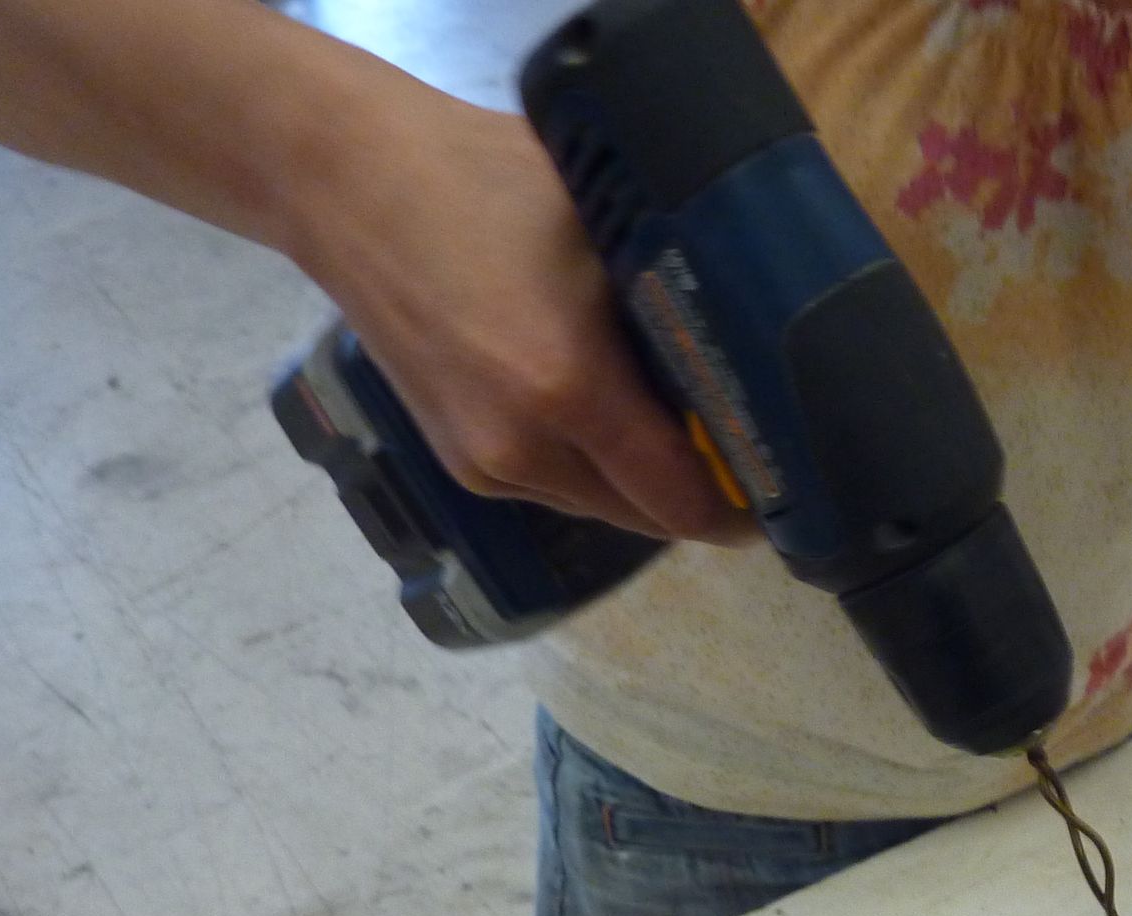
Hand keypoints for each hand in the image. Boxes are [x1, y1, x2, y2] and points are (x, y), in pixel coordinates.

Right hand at [286, 83, 750, 543]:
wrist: (345, 186)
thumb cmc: (485, 183)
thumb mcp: (606, 230)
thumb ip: (675, 308)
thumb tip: (753, 365)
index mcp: (570, 389)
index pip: (684, 499)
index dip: (742, 508)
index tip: (786, 489)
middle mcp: (525, 448)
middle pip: (650, 518)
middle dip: (701, 494)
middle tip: (743, 450)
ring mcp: (485, 465)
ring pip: (603, 508)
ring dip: (646, 483)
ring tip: (678, 428)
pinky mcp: (460, 464)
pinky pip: (556, 488)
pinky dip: (596, 469)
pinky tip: (609, 415)